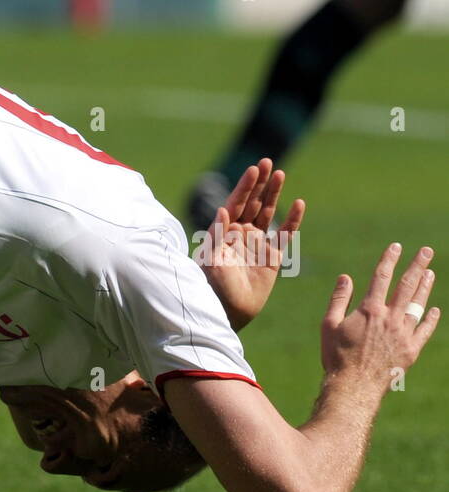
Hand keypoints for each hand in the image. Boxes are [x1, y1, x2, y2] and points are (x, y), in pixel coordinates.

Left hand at [199, 158, 305, 329]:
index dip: (245, 186)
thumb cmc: (213, 287)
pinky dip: (292, 220)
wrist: (228, 311)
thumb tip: (222, 209)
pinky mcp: (271, 257)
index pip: (234, 203)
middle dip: (259, 183)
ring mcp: (256, 244)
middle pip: (251, 203)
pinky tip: (298, 203)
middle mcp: (238, 235)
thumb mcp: (211, 260)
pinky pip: (284, 235)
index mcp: (222, 233)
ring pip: (267, 213)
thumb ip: (217, 235)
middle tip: (267, 162)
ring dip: (273, 195)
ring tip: (280, 174)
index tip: (254, 169)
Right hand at [321, 243, 439, 382]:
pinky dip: (431, 319)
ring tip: (430, 274)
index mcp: (370, 310)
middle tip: (427, 251)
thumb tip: (345, 277)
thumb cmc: (336, 356)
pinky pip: (425, 330)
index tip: (397, 246)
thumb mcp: (329, 326)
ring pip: (418, 305)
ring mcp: (403, 333)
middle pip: (407, 286)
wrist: (353, 385)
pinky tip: (435, 310)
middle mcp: (390, 318)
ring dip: (425, 287)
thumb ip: (339, 300)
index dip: (389, 260)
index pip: (382, 277)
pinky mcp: (411, 349)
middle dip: (418, 266)